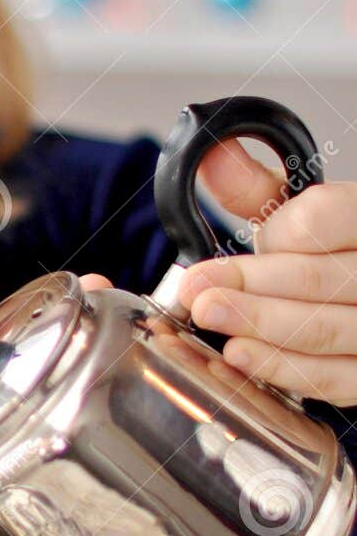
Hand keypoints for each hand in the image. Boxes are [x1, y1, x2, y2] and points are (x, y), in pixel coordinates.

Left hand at [175, 139, 356, 406]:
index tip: (233, 242)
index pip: (325, 218)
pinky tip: (241, 355)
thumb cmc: (336, 248)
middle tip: (198, 291)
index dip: (274, 234)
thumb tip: (211, 157)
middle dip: (249, 286)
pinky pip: (331, 377)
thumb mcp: (305, 210)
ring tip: (211, 317)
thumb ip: (257, 189)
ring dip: (258, 327)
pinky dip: (281, 368)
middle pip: (319, 279)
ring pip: (324, 330)